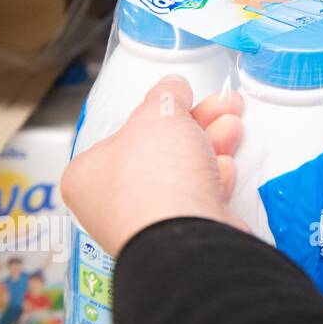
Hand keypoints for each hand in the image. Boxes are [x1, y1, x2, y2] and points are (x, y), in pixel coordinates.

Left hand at [61, 76, 249, 255]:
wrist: (186, 235)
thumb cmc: (156, 175)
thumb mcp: (158, 115)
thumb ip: (166, 96)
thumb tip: (172, 87)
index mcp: (88, 174)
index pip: (125, 134)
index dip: (161, 112)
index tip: (187, 99)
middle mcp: (112, 204)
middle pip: (161, 151)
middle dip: (198, 124)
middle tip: (225, 105)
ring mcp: (148, 224)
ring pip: (184, 174)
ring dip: (211, 146)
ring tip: (234, 127)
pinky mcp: (181, 236)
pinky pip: (198, 199)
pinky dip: (213, 180)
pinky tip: (226, 168)